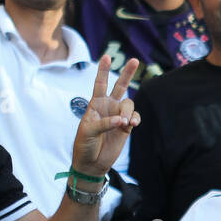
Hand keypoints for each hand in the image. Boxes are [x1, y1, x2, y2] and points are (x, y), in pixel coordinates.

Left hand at [71, 56, 139, 178]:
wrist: (92, 163)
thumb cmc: (84, 145)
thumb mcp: (88, 131)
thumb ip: (105, 123)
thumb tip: (123, 121)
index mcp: (95, 105)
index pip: (99, 84)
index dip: (103, 71)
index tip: (107, 57)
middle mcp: (108, 107)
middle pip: (120, 86)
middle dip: (127, 73)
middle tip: (135, 60)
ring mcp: (119, 116)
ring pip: (130, 104)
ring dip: (128, 112)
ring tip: (125, 124)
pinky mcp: (127, 127)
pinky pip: (135, 117)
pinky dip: (135, 120)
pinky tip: (131, 126)